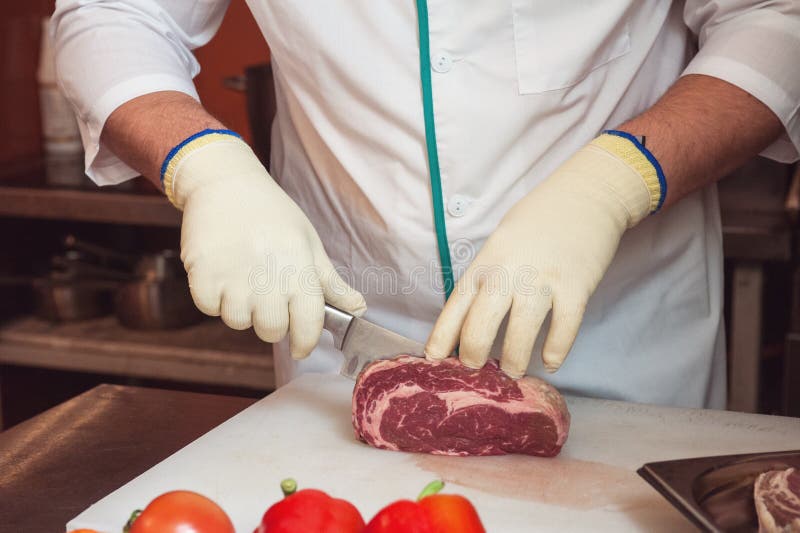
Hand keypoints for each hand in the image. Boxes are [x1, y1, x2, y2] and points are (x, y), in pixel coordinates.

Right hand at [167, 134, 365, 357]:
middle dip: (272, 324)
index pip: (308, 326)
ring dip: (241, 309)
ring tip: (244, 280)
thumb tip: (359, 309)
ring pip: (238, 322)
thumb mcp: (309, 243)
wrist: (225, 183)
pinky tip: (223, 274)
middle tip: (269, 299)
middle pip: (271, 331)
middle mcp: (267, 279)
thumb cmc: (273, 214)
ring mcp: (233, 279)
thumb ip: (331, 284)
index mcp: (299, 271)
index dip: (306, 342)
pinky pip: (209, 308)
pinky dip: (214, 298)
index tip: (301, 347)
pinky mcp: (202, 275)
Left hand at [425, 134, 659, 376]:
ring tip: (513, 373)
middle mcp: (509, 273)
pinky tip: (550, 362)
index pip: (456, 306)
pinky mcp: (575, 288)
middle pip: (481, 326)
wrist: (584, 196)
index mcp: (485, 262)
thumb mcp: (500, 244)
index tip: (434, 360)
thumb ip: (488, 277)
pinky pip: (563, 330)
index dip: (442, 337)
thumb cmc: (537, 222)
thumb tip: (473, 320)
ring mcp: (542, 281)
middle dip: (474, 356)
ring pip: (520, 335)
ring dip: (514, 361)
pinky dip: (556, 351)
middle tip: (477, 371)